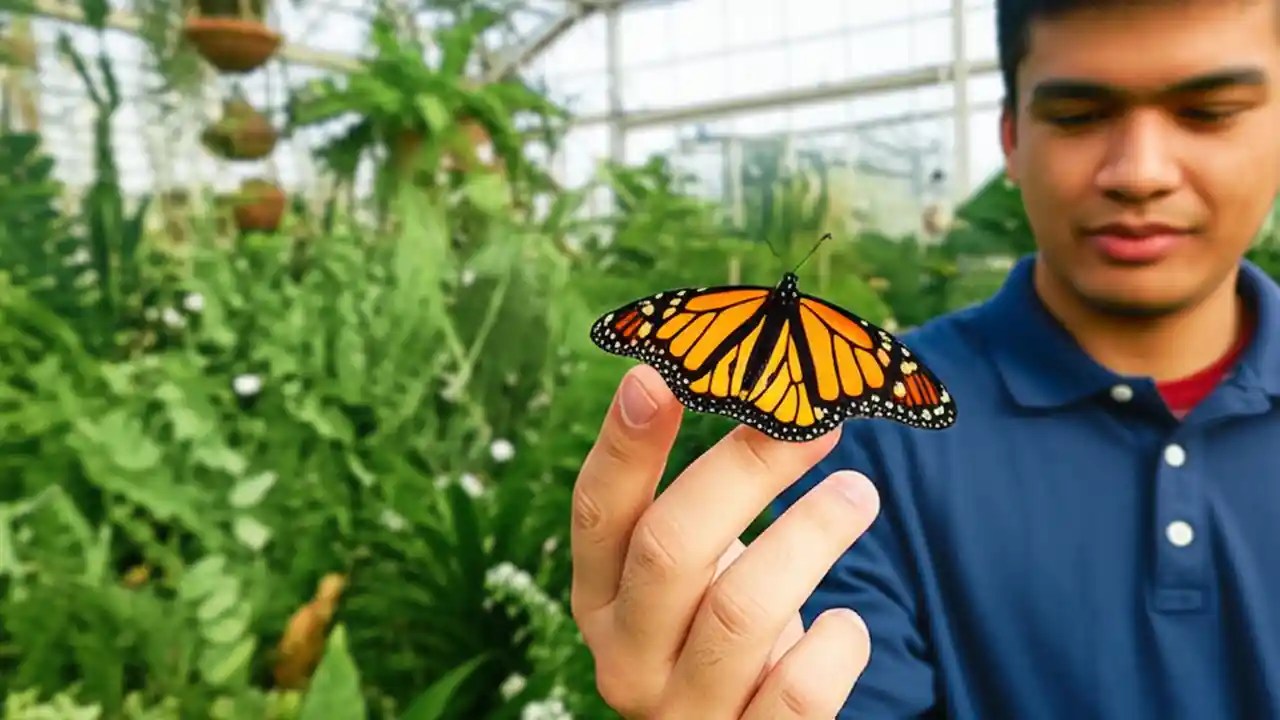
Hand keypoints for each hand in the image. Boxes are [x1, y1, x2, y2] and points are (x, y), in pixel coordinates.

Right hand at [570, 364, 880, 718]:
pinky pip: (799, 691)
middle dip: (746, 468)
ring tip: (857, 493)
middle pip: (670, 546)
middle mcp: (624, 657)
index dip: (625, 442)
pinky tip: (846, 625)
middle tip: (810, 420)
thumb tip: (771, 386)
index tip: (658, 372)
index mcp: (598, 598)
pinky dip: (836, 645)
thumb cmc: (718, 629)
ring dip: (810, 535)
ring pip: (741, 609)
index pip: (596, 511)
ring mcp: (683, 712)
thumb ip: (704, 504)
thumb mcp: (693, 570)